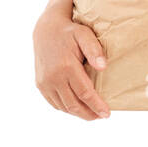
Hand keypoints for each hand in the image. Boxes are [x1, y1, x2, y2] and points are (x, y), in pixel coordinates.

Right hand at [33, 0, 109, 120]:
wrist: (46, 29)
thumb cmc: (69, 32)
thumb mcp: (84, 35)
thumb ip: (94, 50)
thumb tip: (103, 67)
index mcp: (66, 67)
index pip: (85, 94)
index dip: (97, 106)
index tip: (107, 114)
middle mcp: (53, 77)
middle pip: (74, 105)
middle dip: (89, 114)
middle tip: (102, 116)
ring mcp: (45, 82)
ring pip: (64, 107)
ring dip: (78, 113)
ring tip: (92, 114)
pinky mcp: (40, 84)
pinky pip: (54, 103)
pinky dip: (67, 108)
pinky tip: (77, 108)